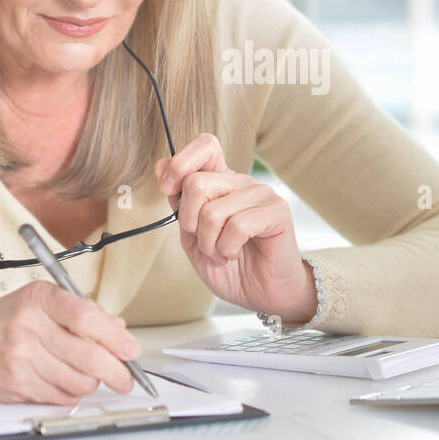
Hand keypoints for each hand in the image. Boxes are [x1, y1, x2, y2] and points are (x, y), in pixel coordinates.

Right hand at [0, 281, 142, 403]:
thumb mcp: (34, 303)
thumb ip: (78, 312)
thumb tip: (117, 329)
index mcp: (38, 298)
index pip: (87, 316)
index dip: (116, 336)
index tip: (131, 348)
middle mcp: (29, 327)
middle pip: (89, 355)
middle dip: (118, 371)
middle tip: (127, 376)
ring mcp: (21, 359)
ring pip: (79, 381)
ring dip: (93, 383)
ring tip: (91, 376)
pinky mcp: (17, 386)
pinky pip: (61, 396)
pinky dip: (72, 393)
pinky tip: (67, 383)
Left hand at [155, 133, 316, 322]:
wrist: (262, 294)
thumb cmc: (230, 266)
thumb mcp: (193, 237)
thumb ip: (179, 204)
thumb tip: (161, 167)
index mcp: (221, 182)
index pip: (205, 145)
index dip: (180, 163)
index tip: (169, 191)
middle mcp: (241, 182)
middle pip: (196, 183)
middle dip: (189, 223)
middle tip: (204, 242)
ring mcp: (261, 194)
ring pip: (212, 211)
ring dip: (209, 244)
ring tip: (222, 254)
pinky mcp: (277, 211)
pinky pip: (237, 225)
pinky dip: (227, 249)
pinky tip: (235, 254)